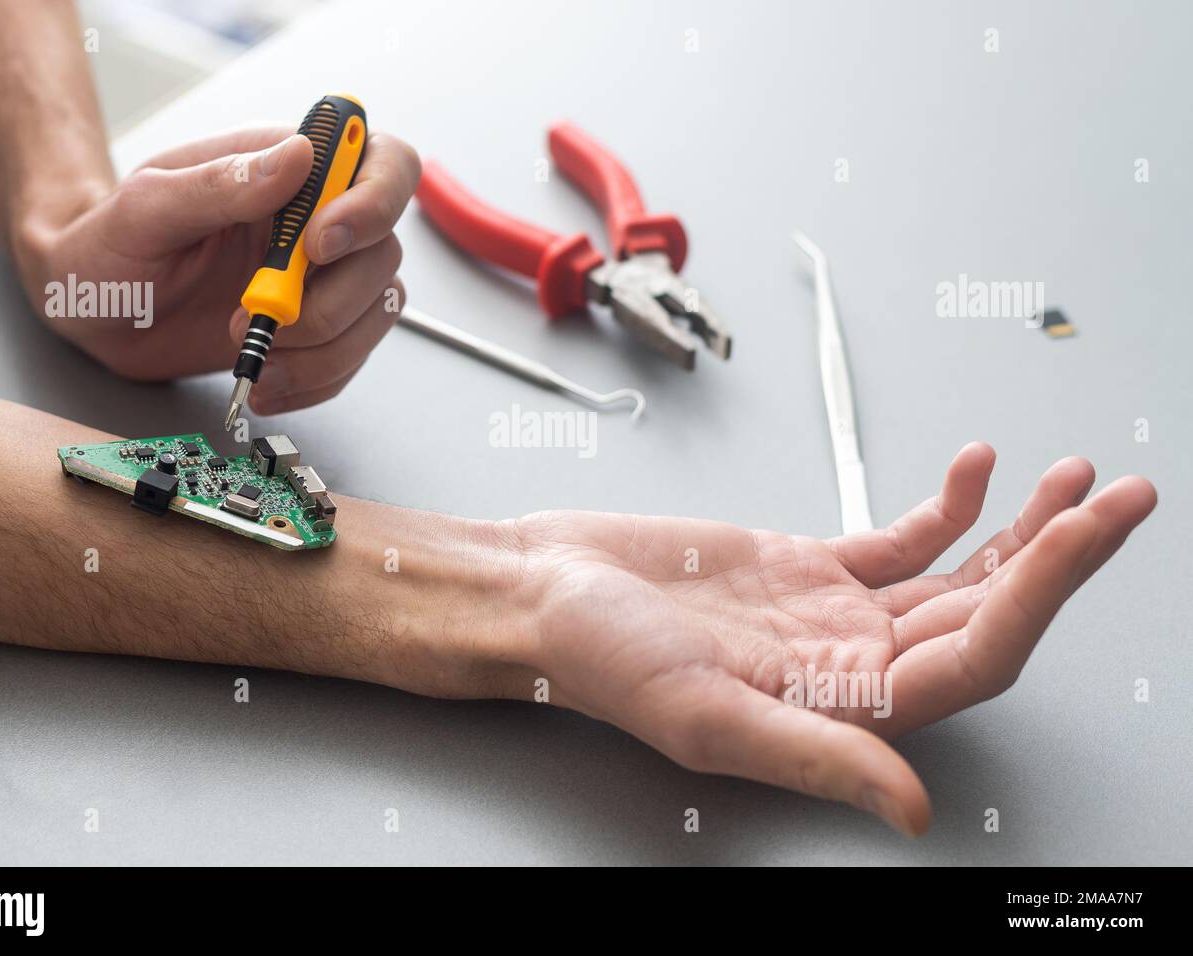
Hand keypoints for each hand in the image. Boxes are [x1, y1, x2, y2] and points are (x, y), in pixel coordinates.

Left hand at [11, 127, 420, 413]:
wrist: (91, 311)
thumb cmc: (109, 245)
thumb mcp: (147, 208)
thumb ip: (220, 183)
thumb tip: (296, 158)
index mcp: (286, 168)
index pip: (382, 163)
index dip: (374, 203)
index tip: (319, 245)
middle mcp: (317, 219)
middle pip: (383, 252)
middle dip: (330, 301)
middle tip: (257, 318)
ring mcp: (321, 278)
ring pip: (377, 311)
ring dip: (325, 350)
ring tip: (257, 360)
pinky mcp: (315, 330)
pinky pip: (351, 358)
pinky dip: (317, 382)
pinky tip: (267, 383)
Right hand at [517, 444, 1155, 834]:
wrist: (545, 591)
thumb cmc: (600, 658)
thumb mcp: (703, 715)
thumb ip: (816, 755)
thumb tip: (911, 810)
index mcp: (839, 706)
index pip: (971, 657)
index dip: (1038, 599)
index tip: (1083, 533)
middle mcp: (850, 663)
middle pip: (985, 614)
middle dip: (1061, 556)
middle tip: (1121, 498)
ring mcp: (834, 612)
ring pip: (956, 575)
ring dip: (1020, 531)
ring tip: (1075, 482)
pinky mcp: (807, 566)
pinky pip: (899, 540)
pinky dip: (947, 507)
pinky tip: (977, 471)